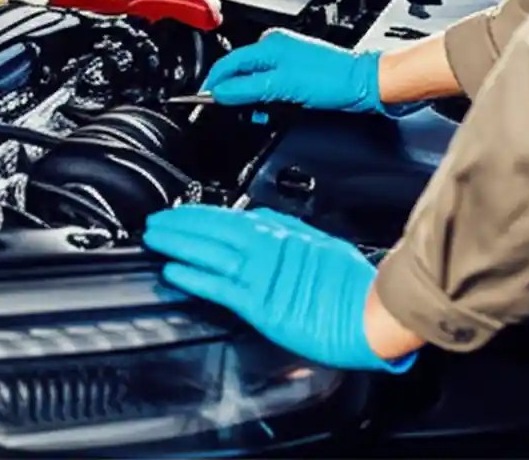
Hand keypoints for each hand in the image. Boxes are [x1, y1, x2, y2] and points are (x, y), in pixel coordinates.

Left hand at [144, 204, 415, 372]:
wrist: (374, 316)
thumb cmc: (360, 289)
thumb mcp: (326, 247)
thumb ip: (294, 234)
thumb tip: (269, 223)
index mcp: (288, 236)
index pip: (237, 218)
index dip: (206, 215)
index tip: (186, 213)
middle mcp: (272, 249)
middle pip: (217, 229)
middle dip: (183, 222)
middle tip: (157, 219)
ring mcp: (264, 275)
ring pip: (211, 252)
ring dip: (179, 242)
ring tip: (154, 236)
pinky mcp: (259, 304)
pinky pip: (218, 286)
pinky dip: (193, 276)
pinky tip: (173, 269)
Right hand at [200, 29, 382, 111]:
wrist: (363, 84)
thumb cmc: (333, 78)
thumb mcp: (282, 86)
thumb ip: (247, 90)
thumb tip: (220, 93)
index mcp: (268, 44)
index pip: (228, 63)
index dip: (214, 83)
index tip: (204, 99)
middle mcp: (275, 48)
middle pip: (240, 73)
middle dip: (235, 93)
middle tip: (234, 111)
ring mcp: (286, 61)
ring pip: (254, 82)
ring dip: (253, 99)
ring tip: (260, 112)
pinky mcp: (295, 74)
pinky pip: (270, 86)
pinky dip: (267, 99)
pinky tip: (274, 108)